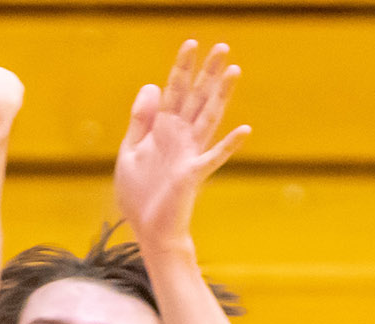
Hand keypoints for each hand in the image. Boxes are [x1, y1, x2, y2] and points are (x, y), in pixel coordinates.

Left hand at [115, 41, 250, 250]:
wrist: (147, 229)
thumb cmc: (139, 194)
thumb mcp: (130, 150)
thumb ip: (141, 120)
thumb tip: (152, 85)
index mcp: (163, 129)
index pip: (175, 90)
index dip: (182, 67)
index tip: (192, 43)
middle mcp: (180, 137)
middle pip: (197, 97)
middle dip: (208, 72)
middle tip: (223, 46)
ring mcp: (190, 154)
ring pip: (209, 117)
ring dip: (221, 95)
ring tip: (234, 71)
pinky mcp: (193, 174)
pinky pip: (214, 157)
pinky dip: (229, 144)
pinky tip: (244, 130)